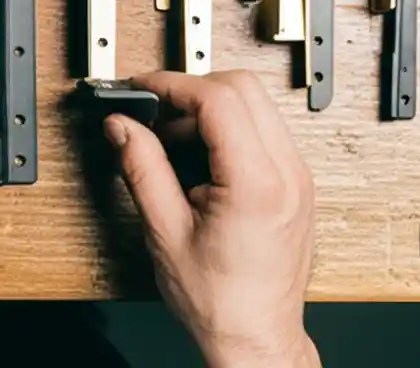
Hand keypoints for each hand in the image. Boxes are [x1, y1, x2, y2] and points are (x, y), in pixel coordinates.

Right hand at [104, 70, 318, 366]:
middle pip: (243, 88)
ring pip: (256, 104)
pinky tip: (199, 158)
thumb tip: (122, 127)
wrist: (256, 335)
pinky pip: (263, 129)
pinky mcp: (296, 182)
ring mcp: (298, 176)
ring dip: (209, 109)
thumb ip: (141, 168)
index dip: (172, 85)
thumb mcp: (164, 231)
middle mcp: (288, 173)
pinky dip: (227, 128)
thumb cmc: (219, 300)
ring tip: (173, 143)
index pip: (218, 100)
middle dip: (191, 90)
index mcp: (257, 184)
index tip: (142, 88)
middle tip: (154, 113)